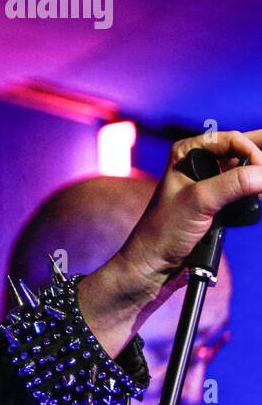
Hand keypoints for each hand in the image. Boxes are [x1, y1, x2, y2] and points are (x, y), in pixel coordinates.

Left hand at [79, 129, 261, 356]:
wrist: (153, 265)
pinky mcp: (216, 203)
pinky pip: (244, 190)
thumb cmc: (163, 231)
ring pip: (246, 170)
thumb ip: (234, 184)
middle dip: (260, 160)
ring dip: (258, 177)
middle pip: (242, 150)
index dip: (252, 152)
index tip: (260, 174)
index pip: (232, 139)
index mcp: (186, 152)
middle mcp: (196, 163)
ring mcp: (207, 183)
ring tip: (261, 191)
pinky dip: (255, 193)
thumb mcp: (200, 201)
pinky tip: (259, 199)